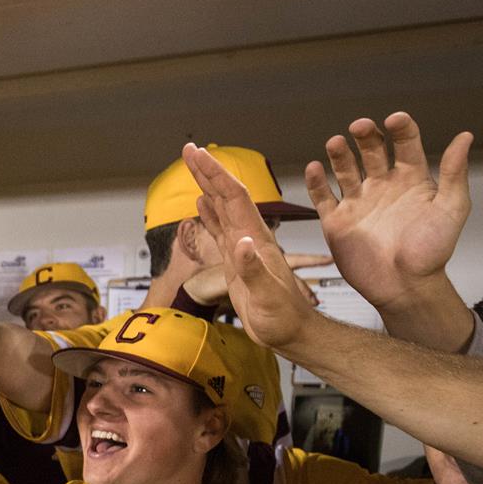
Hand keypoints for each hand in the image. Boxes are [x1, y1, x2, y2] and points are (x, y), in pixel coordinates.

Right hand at [183, 144, 324, 352]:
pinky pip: (221, 231)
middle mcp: (250, 238)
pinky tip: (202, 205)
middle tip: (189, 150)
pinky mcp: (238, 263)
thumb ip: (254, 270)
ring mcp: (244, 250)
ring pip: (223, 209)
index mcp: (256, 240)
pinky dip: (210, 215)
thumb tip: (241, 243)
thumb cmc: (284, 319)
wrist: (293, 333)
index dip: (215, 174)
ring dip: (208, 186)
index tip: (197, 154)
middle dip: (208, 171)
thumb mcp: (268, 297)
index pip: (233, 198)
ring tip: (193, 168)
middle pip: (226, 196)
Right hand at [303, 112, 471, 310]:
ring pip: (345, 169)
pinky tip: (314, 168)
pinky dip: (316, 182)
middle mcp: (383, 186)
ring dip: (340, 154)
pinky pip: (323, 197)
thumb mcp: (451, 209)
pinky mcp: (338, 222)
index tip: (395, 120)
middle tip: (360, 127)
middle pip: (371, 150)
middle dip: (365, 136)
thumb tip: (465, 136)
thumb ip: (454, 173)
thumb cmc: (432, 253)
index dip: (400, 128)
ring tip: (335, 143)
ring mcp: (359, 203)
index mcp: (411, 180)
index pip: (405, 144)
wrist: (406, 287)